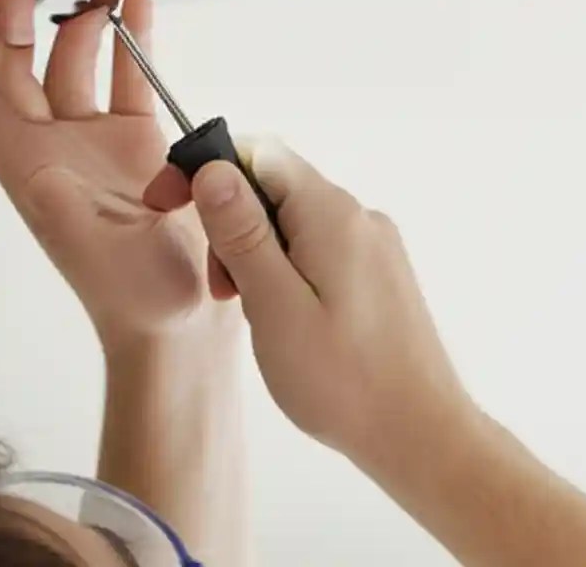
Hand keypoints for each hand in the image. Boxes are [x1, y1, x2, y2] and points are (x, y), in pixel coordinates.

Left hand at [0, 0, 229, 347]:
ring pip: (78, 68)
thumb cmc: (140, 303)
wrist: (187, 324)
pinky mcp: (146, 149)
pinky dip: (135, 45)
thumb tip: (36, 167)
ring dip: (81, 23)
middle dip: (17, 13)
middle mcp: (60, 153)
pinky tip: (138, 14)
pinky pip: (132, 83)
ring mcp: (102, 148)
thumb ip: (64, 208)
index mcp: (34, 171)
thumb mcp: (94, 256)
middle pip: (23, 67)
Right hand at [143, 146, 473, 461]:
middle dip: (232, 226)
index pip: (259, 153)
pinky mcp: (381, 275)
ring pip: (296, 223)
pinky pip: (320, 249)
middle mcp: (360, 218)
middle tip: (223, 292)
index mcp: (334, 214)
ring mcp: (375, 246)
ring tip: (258, 317)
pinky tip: (287, 321)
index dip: (205, 168)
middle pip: (276, 188)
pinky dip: (288, 272)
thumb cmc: (345, 381)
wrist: (418, 432)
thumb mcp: (275, 305)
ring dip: (258, 255)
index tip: (167, 202)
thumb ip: (244, 232)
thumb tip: (214, 168)